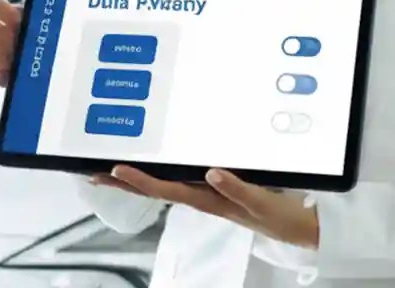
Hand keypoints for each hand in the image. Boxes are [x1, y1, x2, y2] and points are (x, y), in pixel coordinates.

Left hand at [98, 165, 320, 248]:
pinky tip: (153, 168)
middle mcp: (202, 197)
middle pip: (157, 188)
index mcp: (208, 199)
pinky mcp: (217, 189)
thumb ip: (238, 188)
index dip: (140, 180)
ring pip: (166, 184)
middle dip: (126, 181)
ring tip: (112, 169)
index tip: (114, 169)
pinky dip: (164, 172)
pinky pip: (183, 179)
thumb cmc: (278, 216)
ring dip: (140, 177)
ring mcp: (208, 194)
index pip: (166, 189)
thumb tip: (210, 172)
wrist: (300, 228)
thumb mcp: (261, 203)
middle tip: (94, 172)